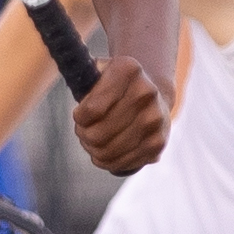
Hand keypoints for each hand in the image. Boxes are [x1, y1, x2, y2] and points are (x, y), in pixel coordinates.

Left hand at [70, 52, 166, 174]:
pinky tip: (107, 151)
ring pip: (106, 152)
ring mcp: (155, 119)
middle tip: (84, 130)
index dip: (80, 117)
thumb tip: (75, 79)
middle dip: (83, 134)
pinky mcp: (158, 144)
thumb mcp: (98, 71)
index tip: (80, 114)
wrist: (152, 95)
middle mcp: (147, 93)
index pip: (91, 110)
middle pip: (97, 134)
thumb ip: (81, 75)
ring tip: (93, 140)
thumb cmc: (114, 85)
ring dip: (93, 149)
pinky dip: (107, 161)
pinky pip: (120, 164)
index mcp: (128, 69)